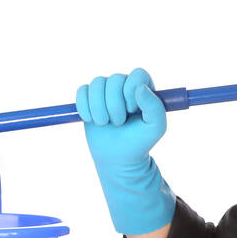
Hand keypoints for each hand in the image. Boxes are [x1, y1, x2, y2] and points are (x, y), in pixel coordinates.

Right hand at [75, 67, 174, 234]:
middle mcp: (124, 88)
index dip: (132, 93)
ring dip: (101, 110)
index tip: (133, 112)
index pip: (137, 75)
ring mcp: (105, 93)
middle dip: (115, 106)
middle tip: (120, 125)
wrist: (120, 162)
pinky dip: (85, 108)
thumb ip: (154, 106)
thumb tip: (141, 89)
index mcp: (143, 89)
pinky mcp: (88, 101)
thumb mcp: (156, 128)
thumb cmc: (142, 146)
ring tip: (108, 126)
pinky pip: (80, 92)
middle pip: (113, 80)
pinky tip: (94, 121)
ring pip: (96, 85)